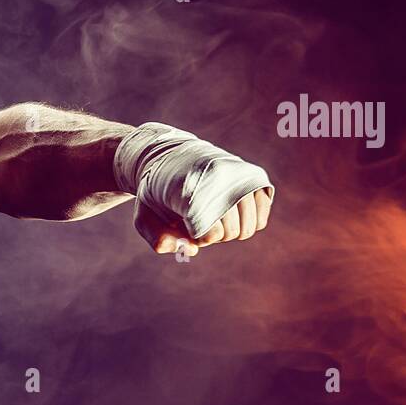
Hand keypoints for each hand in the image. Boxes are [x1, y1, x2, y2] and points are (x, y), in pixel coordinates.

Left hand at [135, 187, 272, 256]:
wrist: (171, 155)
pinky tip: (232, 215)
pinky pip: (261, 217)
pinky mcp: (252, 176)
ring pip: (248, 227)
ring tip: (213, 216)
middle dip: (213, 234)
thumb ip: (157, 237)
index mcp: (189, 188)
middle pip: (230, 233)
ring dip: (231, 230)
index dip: (198, 237)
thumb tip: (191, 249)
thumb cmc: (157, 191)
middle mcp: (218, 178)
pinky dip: (249, 223)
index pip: (209, 232)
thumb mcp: (144, 214)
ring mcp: (238, 176)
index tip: (185, 225)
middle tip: (198, 220)